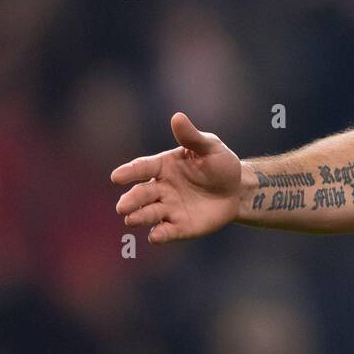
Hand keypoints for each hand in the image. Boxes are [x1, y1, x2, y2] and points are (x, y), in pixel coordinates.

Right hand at [110, 112, 244, 242]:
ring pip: (149, 214)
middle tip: (122, 207)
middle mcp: (161, 188)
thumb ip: (192, 137)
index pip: (143, 168)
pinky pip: (167, 231)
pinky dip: (160, 234)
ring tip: (131, 220)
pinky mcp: (180, 227)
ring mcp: (169, 209)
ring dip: (140, 217)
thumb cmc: (220, 164)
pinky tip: (155, 236)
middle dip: (131, 200)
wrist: (238, 189)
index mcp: (164, 166)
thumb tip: (177, 117)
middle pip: (142, 194)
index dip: (129, 172)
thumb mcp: (210, 147)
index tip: (116, 176)